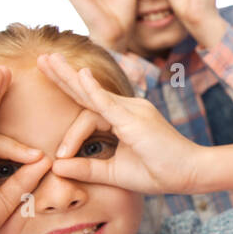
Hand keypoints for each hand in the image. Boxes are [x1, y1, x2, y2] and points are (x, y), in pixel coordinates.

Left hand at [37, 52, 206, 194]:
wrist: (190, 174)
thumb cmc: (158, 173)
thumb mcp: (114, 173)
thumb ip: (86, 168)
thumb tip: (56, 167)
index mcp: (123, 119)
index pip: (89, 113)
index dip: (71, 132)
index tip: (61, 156)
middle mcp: (128, 108)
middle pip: (88, 91)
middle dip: (63, 76)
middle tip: (42, 58)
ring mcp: (132, 110)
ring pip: (92, 93)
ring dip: (68, 76)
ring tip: (48, 60)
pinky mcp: (134, 118)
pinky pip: (108, 102)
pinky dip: (92, 89)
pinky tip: (79, 75)